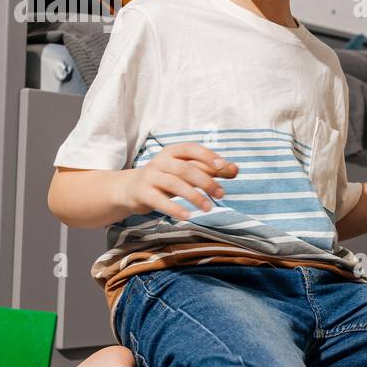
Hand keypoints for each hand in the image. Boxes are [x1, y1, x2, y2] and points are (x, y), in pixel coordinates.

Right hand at [116, 142, 237, 220]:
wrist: (131, 189)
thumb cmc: (166, 178)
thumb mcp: (186, 171)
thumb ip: (210, 169)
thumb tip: (236, 170)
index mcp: (173, 152)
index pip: (192, 149)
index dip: (208, 156)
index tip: (223, 166)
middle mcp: (160, 161)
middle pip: (186, 169)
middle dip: (206, 181)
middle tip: (221, 194)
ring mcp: (150, 176)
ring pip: (174, 184)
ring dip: (194, 196)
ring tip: (209, 208)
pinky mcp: (142, 192)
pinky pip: (159, 200)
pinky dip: (174, 209)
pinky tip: (188, 216)